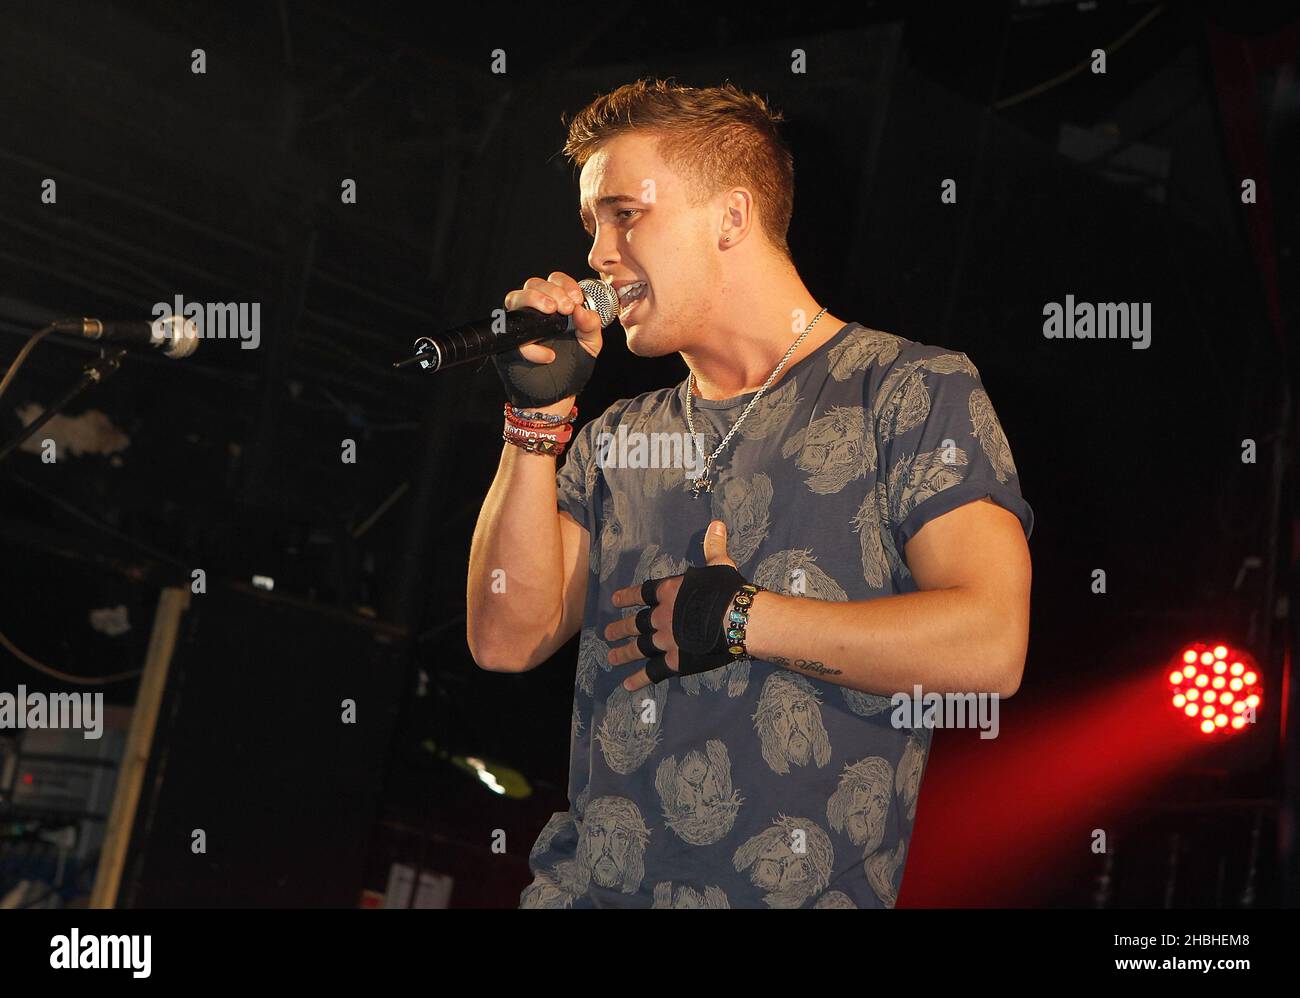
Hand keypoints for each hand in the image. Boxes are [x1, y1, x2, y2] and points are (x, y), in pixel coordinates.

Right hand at [495, 272, 604, 408]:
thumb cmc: (572, 368)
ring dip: (533, 300)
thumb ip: (591, 326)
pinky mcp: (508, 344)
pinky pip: (511, 335)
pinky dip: (530, 345)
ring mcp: (519, 326)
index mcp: (555, 306)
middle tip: (565, 307)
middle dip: (550, 291)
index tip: (576, 299)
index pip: (554, 281)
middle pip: (533, 284)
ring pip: (514, 299)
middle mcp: (535, 312)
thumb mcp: (590, 345)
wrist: (557, 397)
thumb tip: (584, 309)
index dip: (564, 284)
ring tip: (552, 312)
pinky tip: (548, 356)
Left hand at [606, 520, 741, 691]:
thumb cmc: (730, 590)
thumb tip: (717, 524)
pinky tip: (627, 685)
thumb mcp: (721, 564)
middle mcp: (662, 616)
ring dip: (624, 653)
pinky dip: (640, 679)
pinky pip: (654, 671)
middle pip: (636, 623)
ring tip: (611, 658)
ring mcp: (666, 640)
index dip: (628, 596)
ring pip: (639, 648)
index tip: (615, 600)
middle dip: (620, 628)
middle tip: (607, 634)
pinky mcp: (677, 661)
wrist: (738, 618)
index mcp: (670, 592)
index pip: (643, 593)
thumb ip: (714, 547)